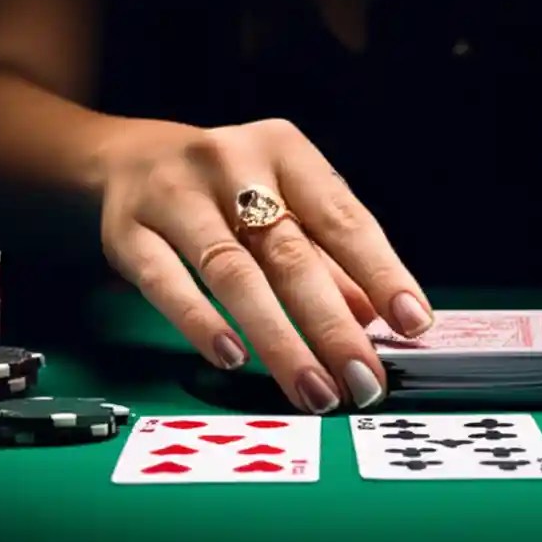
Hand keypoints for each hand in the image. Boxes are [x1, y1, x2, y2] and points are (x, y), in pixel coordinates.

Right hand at [98, 118, 432, 412]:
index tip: (413, 323)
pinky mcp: (128, 232)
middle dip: (332, 324)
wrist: (128, 158)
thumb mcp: (282, 202)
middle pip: (290, 253)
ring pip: (234, 273)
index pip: (342, 218)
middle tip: (363, 380)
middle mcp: (231, 164)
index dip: (381, 272)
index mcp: (284, 152)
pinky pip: (168, 282)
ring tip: (313, 390)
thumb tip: (373, 321)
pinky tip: (234, 359)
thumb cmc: (227, 188)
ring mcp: (175, 196)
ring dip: (279, 339)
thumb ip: (325, 259)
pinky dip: (202, 322)